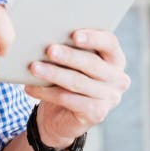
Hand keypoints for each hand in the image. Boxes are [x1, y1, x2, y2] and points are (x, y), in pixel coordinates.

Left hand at [24, 29, 129, 147]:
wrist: (61, 115)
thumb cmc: (65, 77)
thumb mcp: (69, 62)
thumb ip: (67, 48)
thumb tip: (44, 35)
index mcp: (115, 58)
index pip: (109, 43)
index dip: (93, 38)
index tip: (74, 35)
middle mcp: (118, 78)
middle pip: (91, 63)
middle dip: (68, 55)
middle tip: (49, 50)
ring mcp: (110, 97)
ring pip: (77, 82)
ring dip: (53, 73)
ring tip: (34, 67)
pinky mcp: (97, 113)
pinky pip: (68, 99)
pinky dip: (47, 92)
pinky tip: (31, 87)